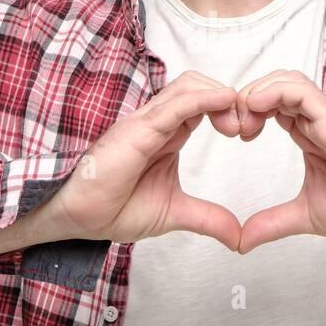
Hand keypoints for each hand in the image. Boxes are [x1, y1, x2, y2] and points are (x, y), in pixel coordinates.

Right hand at [41, 71, 245, 250]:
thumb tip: (239, 239)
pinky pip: (176, 104)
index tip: (248, 133)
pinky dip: (204, 98)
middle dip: (231, 99)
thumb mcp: (174, 214)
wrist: (76, 218)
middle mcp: (158, 122)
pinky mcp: (139, 129)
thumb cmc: (112, 208)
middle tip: (247, 129)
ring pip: (190, 86)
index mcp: (168, 134)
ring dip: (221, 96)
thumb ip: (208, 219)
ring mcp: (147, 122)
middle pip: (201, 86)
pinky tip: (225, 102)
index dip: (230, 110)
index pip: (205, 103)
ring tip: (238, 124)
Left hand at [231, 69, 325, 252]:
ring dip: (257, 91)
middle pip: (276, 85)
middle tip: (233, 126)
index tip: (238, 135)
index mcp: (310, 135)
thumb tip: (243, 242)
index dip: (249, 111)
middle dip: (246, 98)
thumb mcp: (305, 216)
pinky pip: (300, 92)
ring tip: (243, 117)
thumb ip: (273, 223)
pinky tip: (255, 107)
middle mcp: (318, 121)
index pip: (273, 104)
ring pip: (287, 80)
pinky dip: (273, 92)